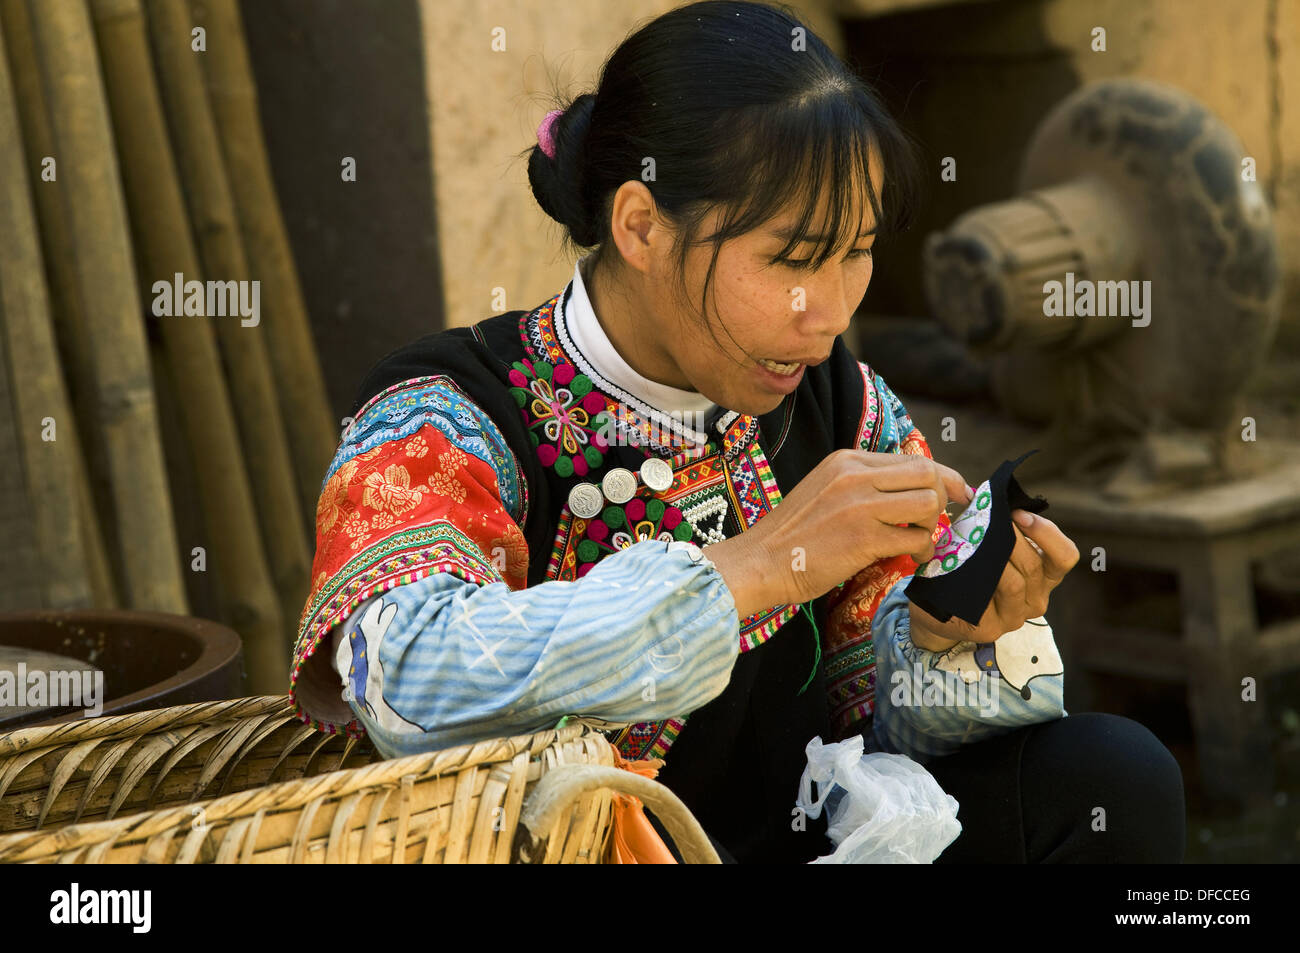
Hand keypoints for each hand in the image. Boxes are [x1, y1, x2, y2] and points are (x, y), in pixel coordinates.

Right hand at [704, 449, 970, 618]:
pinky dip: (921, 551)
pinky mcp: (863, 538)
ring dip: (932, 526)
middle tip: (939, 521)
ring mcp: (860, 505)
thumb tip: (910, 492)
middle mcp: (855, 475)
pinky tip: (909, 559)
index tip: (958, 492)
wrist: (760, 561)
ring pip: (928, 503)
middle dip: (944, 498)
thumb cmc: (792, 535)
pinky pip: (915, 538)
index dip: (943, 476)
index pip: (912, 458)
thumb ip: (862, 485)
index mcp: (846, 460)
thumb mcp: (825, 490)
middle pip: (928, 474)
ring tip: (918, 542)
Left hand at [908, 509, 1080, 650]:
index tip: (1018, 513)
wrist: (937, 605)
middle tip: (989, 522)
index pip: (1065, 556)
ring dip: (997, 558)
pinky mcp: (990, 628)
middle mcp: (1035, 599)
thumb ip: (994, 521)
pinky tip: (966, 567)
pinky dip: (979, 580)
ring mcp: (1014, 617)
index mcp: (1044, 577)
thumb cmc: (967, 566)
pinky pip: (988, 601)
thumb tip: (982, 495)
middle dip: (1012, 539)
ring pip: (1015, 583)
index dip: (1046, 532)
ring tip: (977, 541)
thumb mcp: (988, 542)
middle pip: (1034, 566)